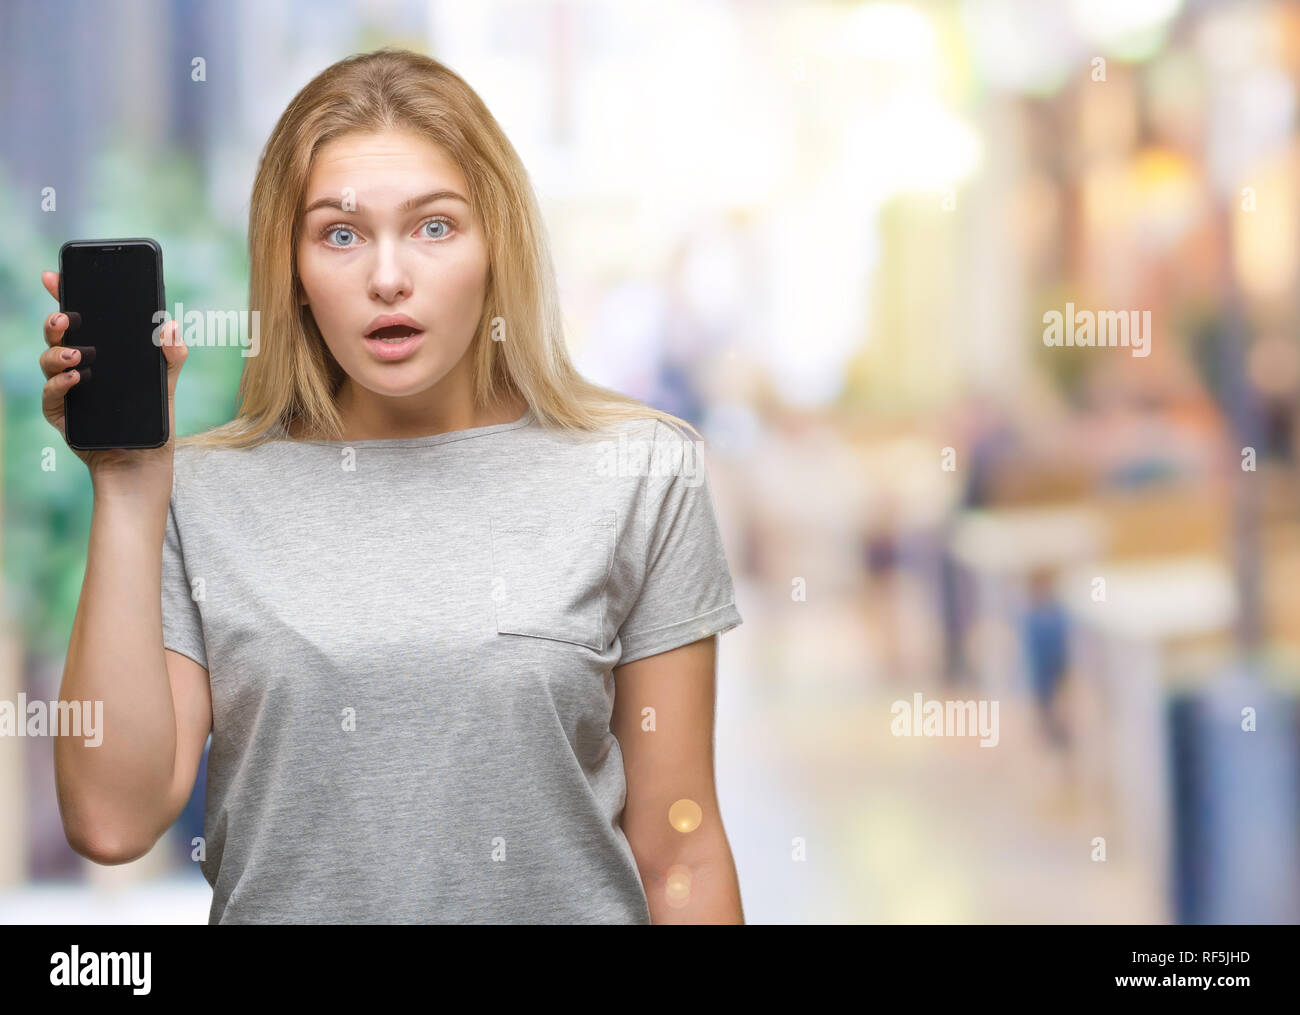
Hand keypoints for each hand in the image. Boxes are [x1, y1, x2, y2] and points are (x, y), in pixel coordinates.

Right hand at [38, 269, 188, 489]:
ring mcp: (66, 388)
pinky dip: (60, 385)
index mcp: (101, 350)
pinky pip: (52, 395)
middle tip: (65, 317)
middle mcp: (78, 364)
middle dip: (56, 322)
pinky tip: (75, 379)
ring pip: (49, 361)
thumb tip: (169, 326)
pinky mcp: (61, 413)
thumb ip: (172, 354)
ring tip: (77, 356)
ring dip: (58, 354)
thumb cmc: (153, 417)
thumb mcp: (167, 381)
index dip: (64, 295)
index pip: (80, 318)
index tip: (54, 277)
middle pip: (58, 335)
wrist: (146, 460)